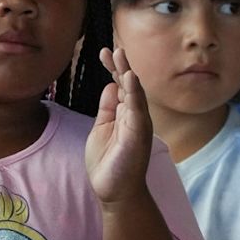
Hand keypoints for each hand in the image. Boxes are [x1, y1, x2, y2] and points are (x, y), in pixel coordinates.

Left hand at [85, 48, 153, 205]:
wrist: (114, 192)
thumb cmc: (108, 163)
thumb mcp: (101, 129)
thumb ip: (107, 108)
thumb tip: (110, 85)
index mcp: (124, 114)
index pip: (119, 85)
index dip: (113, 68)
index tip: (104, 52)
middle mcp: (133, 116)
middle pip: (128, 84)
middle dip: (121, 65)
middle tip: (114, 47)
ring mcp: (137, 124)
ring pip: (135, 93)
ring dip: (128, 73)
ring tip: (120, 55)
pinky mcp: (138, 134)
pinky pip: (138, 110)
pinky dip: (134, 93)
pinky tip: (130, 78)